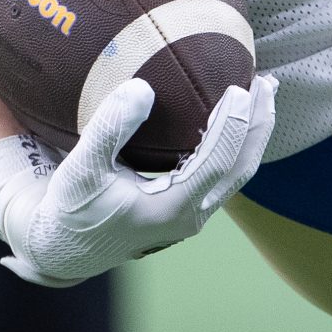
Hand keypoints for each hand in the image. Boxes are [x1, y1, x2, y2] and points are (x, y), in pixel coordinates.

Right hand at [0, 76, 279, 287]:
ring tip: (261, 92)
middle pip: (241, 168)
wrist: (63, 250)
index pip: (217, 163)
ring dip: (251, 132)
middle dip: (259, 125)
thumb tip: (142, 88)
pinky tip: (228, 115)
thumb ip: (109, 129)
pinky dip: (231, 141)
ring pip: (236, 172)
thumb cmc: (69, 211)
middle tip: (267, 81)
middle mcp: (190, 215)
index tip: (240, 87)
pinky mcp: (185, 207)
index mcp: (171, 211)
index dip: (233, 125)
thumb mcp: (79, 171)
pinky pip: (220, 171)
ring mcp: (191, 214)